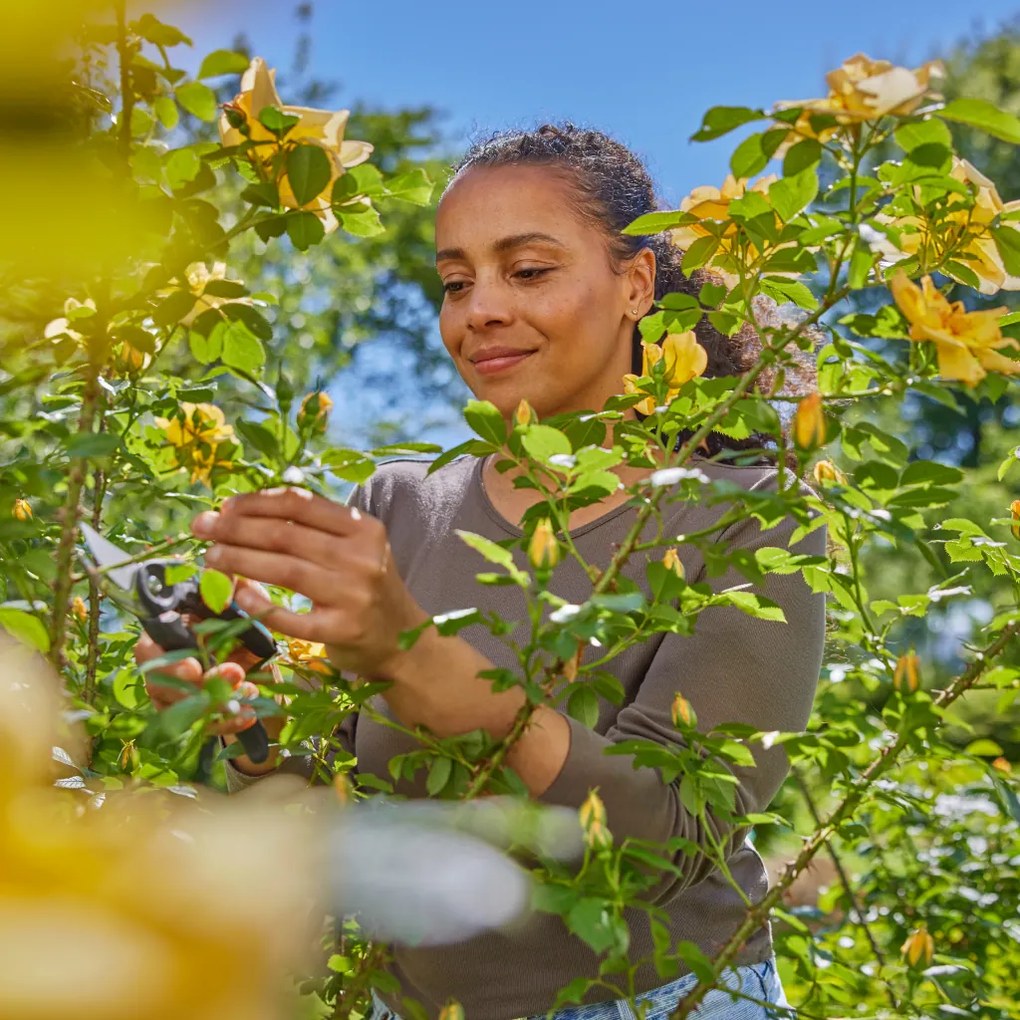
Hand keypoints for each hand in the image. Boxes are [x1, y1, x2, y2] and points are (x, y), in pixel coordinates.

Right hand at [133, 577, 278, 736]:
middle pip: (158, 683)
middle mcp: (165, 663)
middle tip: (233, 675)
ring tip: (248, 694)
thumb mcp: (246, 601)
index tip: (194, 668)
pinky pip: (200, 726)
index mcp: (169, 632)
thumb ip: (235, 586)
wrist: (265, 659)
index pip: (148, 649)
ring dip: (213, 703)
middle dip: (193, 686)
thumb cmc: (246, 623)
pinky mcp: (193, 714)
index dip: (166, 662)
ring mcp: (175, 692)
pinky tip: (247, 715)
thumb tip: (223, 582)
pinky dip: (225, 722)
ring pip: (177, 708)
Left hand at [191, 488, 426, 678]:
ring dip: (239, 561)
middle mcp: (361, 558)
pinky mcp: (341, 630)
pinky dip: (259, 605)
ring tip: (210, 558)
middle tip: (201, 528)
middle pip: (285, 536)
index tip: (224, 506)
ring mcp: (352, 595)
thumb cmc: (367, 586)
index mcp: (363, 528)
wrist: (403, 639)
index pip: (300, 504)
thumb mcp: (355, 548)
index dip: (257, 502)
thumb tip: (246, 510)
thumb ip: (315, 528)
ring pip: (283, 570)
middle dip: (235, 529)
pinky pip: (289, 617)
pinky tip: (237, 595)